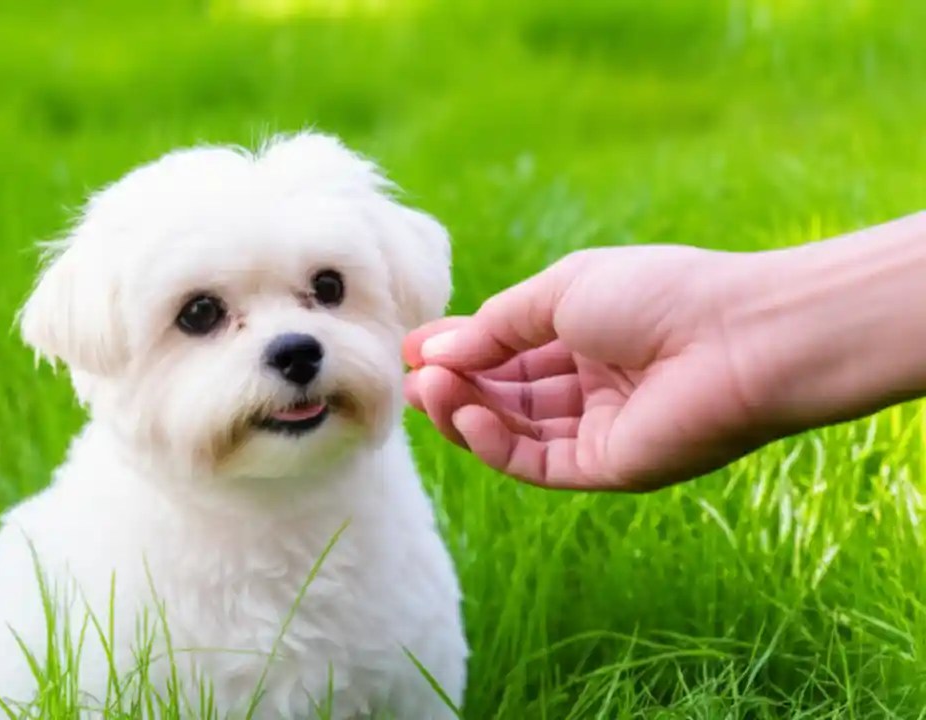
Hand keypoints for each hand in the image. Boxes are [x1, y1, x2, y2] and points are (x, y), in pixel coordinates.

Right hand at [403, 246, 772, 491]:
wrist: (740, 337)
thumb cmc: (658, 295)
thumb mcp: (560, 291)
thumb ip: (496, 325)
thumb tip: (432, 352)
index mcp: (588, 332)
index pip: (509, 350)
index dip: (461, 350)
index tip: (413, 348)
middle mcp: (592, 383)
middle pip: (506, 393)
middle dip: (455, 385)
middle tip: (411, 379)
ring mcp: (599, 428)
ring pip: (514, 430)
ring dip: (465, 412)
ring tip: (427, 391)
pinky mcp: (607, 466)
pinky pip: (536, 461)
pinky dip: (493, 443)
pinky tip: (464, 417)